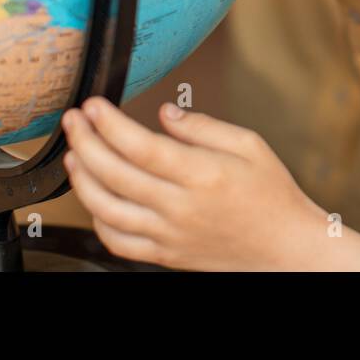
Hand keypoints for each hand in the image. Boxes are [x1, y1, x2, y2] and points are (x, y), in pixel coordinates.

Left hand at [60, 97, 326, 270]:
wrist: (285, 248)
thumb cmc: (272, 196)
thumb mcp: (251, 146)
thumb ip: (204, 127)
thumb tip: (166, 112)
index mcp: (203, 174)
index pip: (141, 145)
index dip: (109, 123)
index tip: (94, 105)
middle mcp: (180, 207)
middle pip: (115, 173)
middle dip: (85, 141)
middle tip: (74, 120)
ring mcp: (169, 234)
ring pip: (107, 209)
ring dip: (82, 179)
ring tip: (75, 154)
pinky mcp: (165, 255)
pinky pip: (117, 241)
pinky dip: (98, 219)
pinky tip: (96, 198)